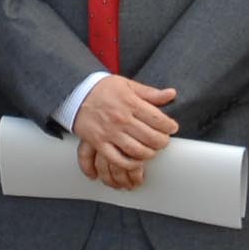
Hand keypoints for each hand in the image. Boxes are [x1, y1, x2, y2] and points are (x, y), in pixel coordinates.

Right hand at [74, 75, 179, 189]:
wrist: (76, 93)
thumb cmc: (103, 89)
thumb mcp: (128, 85)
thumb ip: (150, 93)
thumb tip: (171, 94)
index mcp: (130, 102)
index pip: (158, 119)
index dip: (170, 126)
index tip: (172, 128)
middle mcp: (120, 118)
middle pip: (150, 137)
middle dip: (162, 142)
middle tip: (164, 141)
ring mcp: (109, 132)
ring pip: (137, 151)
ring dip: (149, 154)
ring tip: (152, 150)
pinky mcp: (99, 142)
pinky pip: (117, 159)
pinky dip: (129, 164)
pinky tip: (136, 161)